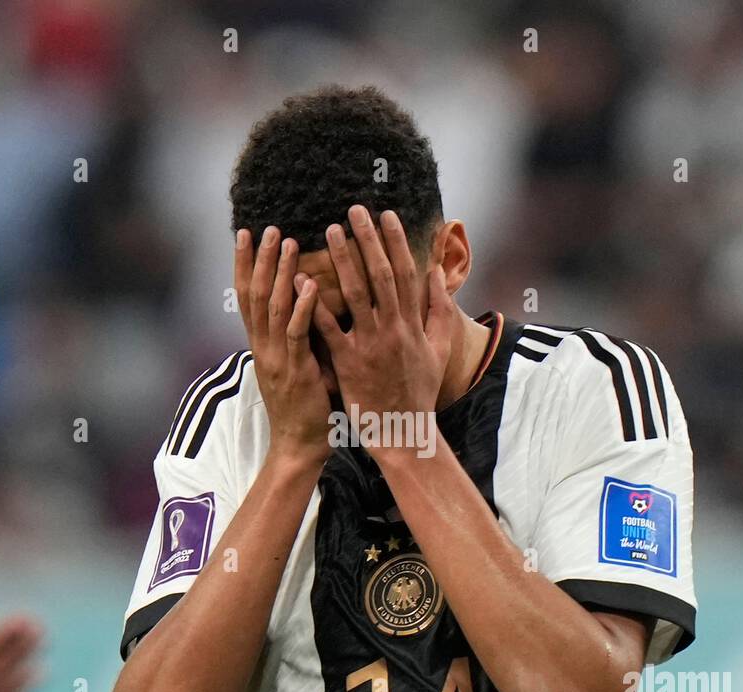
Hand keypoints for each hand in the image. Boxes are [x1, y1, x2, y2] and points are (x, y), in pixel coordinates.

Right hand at [235, 226, 332, 465]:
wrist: (300, 446)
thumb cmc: (305, 406)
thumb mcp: (295, 364)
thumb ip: (296, 335)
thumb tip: (307, 304)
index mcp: (262, 345)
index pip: (246, 297)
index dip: (244, 264)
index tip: (246, 234)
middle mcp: (263, 348)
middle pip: (253, 295)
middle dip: (258, 259)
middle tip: (265, 227)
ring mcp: (277, 359)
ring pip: (272, 308)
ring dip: (279, 273)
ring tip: (287, 242)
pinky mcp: (296, 371)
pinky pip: (296, 334)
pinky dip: (302, 307)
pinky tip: (310, 284)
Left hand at [308, 206, 453, 439]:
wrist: (404, 431)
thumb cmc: (420, 391)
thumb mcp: (440, 350)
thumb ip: (440, 311)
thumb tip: (437, 274)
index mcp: (413, 324)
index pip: (405, 272)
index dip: (397, 241)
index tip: (387, 214)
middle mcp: (393, 329)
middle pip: (381, 274)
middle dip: (368, 239)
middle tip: (354, 209)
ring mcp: (370, 345)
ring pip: (355, 294)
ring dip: (343, 260)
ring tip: (330, 231)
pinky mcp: (348, 363)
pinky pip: (330, 329)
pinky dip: (316, 304)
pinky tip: (301, 281)